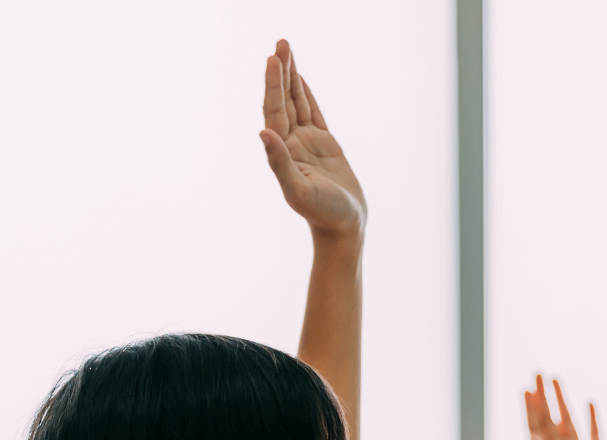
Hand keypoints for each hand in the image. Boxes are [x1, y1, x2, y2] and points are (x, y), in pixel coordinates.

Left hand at [259, 40, 365, 240]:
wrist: (343, 228)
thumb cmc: (322, 214)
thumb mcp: (299, 190)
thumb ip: (279, 163)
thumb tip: (263, 133)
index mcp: (282, 151)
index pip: (275, 111)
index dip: (273, 85)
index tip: (274, 58)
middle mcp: (291, 144)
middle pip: (283, 100)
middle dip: (282, 71)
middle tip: (281, 43)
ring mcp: (307, 143)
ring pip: (297, 103)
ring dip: (292, 78)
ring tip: (287, 51)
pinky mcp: (325, 145)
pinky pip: (313, 113)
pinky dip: (306, 95)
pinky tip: (301, 81)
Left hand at [525, 375, 606, 439]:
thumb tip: (531, 436)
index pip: (533, 426)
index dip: (529, 407)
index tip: (525, 388)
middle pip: (548, 416)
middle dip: (542, 395)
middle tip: (538, 373)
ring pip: (568, 418)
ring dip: (562, 399)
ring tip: (556, 378)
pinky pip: (595, 430)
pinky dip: (592, 416)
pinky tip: (589, 402)